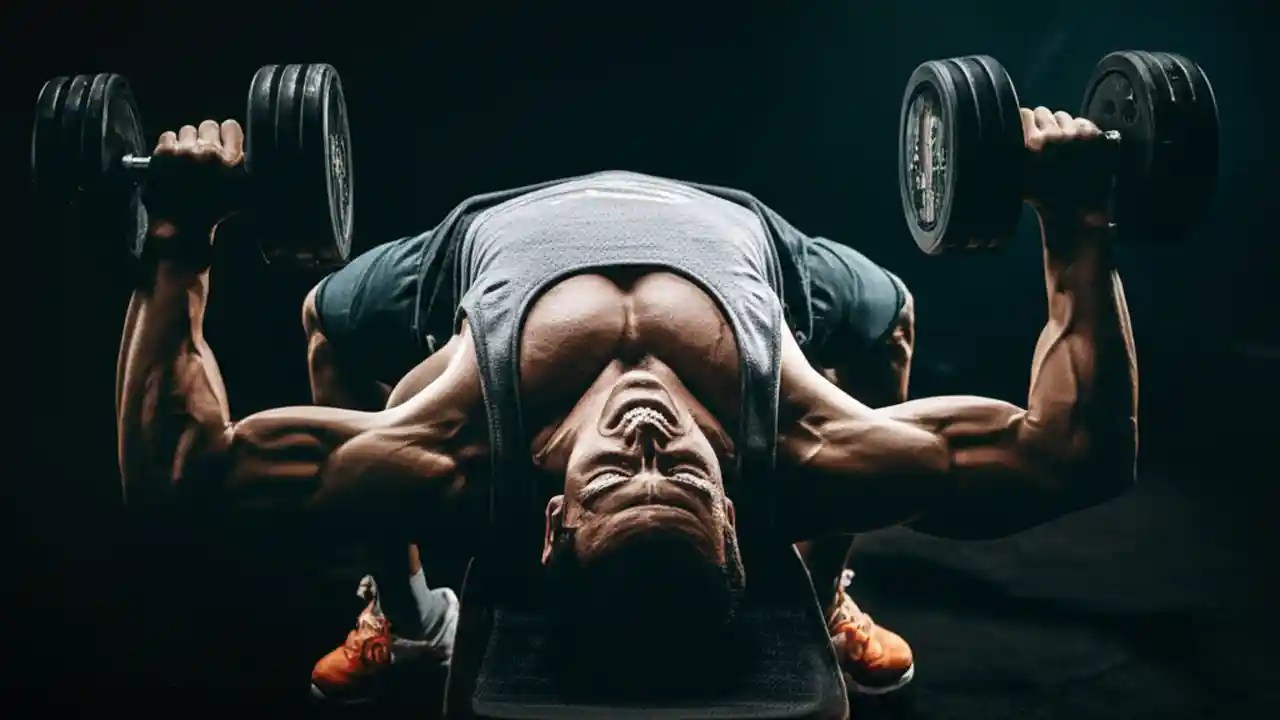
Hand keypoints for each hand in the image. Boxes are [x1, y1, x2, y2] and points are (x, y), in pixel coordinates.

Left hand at [143, 119, 244, 243]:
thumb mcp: (242, 194)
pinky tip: (173, 161)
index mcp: (232, 161)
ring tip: (187, 159)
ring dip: (188, 142)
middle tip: (202, 154)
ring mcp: (186, 152)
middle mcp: (210, 153)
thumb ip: (246, 171)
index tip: (221, 142)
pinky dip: (170, 146)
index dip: (225, 133)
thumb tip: (245, 153)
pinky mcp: (164, 154)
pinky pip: (168, 136)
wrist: (182, 227)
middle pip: (208, 125)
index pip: (231, 126)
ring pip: (187, 130)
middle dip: (205, 138)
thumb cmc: (212, 213)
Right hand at [1020, 107, 1110, 227]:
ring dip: (1059, 125)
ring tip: (1059, 142)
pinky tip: (1075, 145)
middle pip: (1042, 112)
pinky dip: (1077, 130)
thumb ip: (1013, 157)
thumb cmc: (1046, 199)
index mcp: (1034, 144)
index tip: (1025, 129)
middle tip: (1042, 138)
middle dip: (1041, 123)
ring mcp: (1076, 134)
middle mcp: (1054, 135)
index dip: (1024, 122)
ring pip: (1062, 115)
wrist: (1078, 211)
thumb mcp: (1021, 181)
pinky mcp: (1093, 136)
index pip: (1025, 115)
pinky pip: (1081, 121)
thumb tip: (1006, 132)